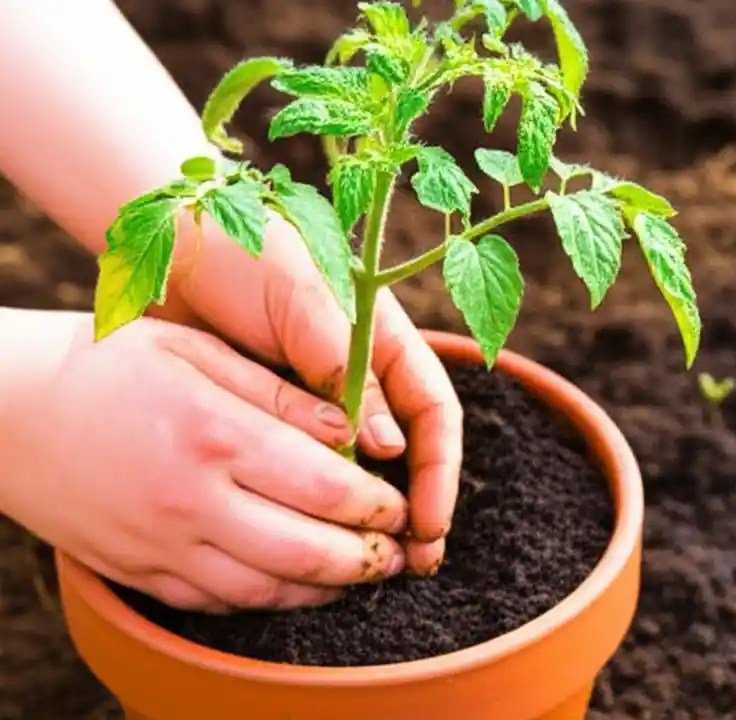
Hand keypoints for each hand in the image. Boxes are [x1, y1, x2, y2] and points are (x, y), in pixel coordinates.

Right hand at [0, 311, 408, 612]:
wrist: (5, 412)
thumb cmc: (108, 363)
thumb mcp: (197, 352)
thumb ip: (281, 395)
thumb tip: (355, 431)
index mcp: (216, 435)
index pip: (328, 490)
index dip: (379, 507)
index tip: (402, 506)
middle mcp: (192, 500)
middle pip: (308, 553)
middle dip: (369, 559)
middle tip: (400, 552)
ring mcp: (162, 544)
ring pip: (269, 590)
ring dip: (327, 588)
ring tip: (362, 573)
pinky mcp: (139, 572)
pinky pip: (220, 603)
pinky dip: (270, 599)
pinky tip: (296, 583)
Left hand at [161, 211, 461, 573]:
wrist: (161, 232)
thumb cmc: (239, 245)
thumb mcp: (299, 295)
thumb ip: (345, 362)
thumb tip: (388, 448)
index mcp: (384, 337)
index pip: (433, 411)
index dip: (439, 469)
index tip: (428, 523)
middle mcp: (360, 371)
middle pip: (407, 448)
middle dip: (417, 504)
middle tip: (413, 562)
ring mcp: (315, 394)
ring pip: (357, 465)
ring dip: (366, 512)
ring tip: (366, 562)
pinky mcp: (271, 412)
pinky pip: (300, 464)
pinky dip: (310, 500)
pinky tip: (307, 532)